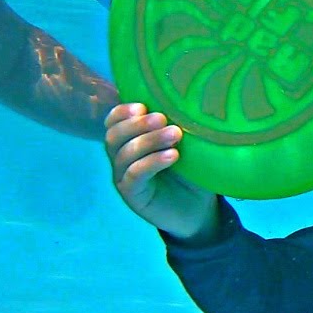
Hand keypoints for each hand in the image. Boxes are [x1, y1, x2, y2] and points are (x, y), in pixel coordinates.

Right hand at [104, 103, 216, 240]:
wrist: (200, 211)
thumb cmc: (192, 174)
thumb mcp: (187, 147)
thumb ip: (178, 127)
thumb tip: (186, 100)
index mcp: (130, 142)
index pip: (113, 122)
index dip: (122, 112)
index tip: (143, 104)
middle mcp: (122, 158)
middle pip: (114, 136)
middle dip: (137, 124)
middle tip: (163, 118)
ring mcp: (124, 178)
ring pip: (124, 154)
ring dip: (149, 140)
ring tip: (175, 134)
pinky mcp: (132, 195)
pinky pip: (134, 175)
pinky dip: (152, 162)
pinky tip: (172, 156)